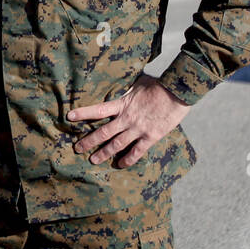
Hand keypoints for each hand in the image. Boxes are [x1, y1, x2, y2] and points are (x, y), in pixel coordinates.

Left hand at [68, 73, 189, 167]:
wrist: (179, 91)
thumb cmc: (160, 85)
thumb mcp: (139, 83)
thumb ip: (127, 89)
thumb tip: (119, 84)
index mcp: (123, 104)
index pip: (99, 109)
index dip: (83, 113)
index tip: (70, 117)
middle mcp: (127, 118)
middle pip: (104, 132)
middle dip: (89, 141)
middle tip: (78, 148)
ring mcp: (138, 129)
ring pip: (117, 144)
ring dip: (104, 153)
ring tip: (93, 160)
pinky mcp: (151, 136)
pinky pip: (137, 151)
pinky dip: (128, 159)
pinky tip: (120, 165)